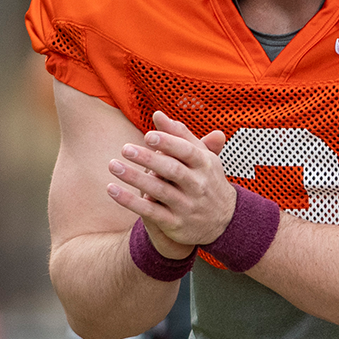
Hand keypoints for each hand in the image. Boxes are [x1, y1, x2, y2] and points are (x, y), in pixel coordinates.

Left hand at [107, 112, 232, 252]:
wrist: (225, 221)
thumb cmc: (207, 180)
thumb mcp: (201, 157)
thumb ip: (180, 135)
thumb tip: (157, 114)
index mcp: (205, 164)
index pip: (186, 151)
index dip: (168, 142)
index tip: (147, 136)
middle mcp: (198, 185)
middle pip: (172, 170)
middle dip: (148, 159)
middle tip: (125, 148)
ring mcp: (187, 206)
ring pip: (159, 191)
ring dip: (135, 178)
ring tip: (114, 166)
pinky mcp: (175, 223)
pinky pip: (150, 212)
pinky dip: (130, 202)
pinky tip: (113, 190)